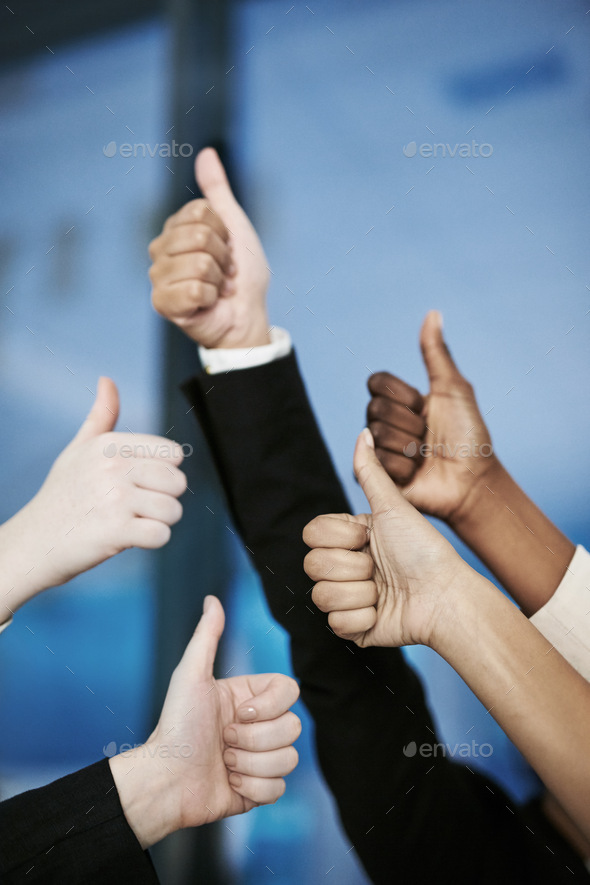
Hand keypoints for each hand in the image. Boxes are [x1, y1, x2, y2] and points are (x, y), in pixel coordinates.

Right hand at [0, 377, 186, 613]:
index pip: (172, 454)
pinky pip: (161, 535)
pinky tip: (132, 537)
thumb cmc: (63, 493)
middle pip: (178, 483)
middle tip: (138, 505)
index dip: (163, 472)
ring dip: (160, 522)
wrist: (36, 540)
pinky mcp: (115, 532)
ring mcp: (114, 500)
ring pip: (173, 510)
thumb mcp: (79, 448)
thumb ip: (102, 415)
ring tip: (135, 521)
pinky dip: (153, 540)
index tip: (139, 481)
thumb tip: (107, 380)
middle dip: (166, 498)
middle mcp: (113, 468)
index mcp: (110, 445)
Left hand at [110, 596, 300, 847]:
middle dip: (254, 739)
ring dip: (251, 764)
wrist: (165, 780)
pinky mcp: (259, 789)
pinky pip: (280, 788)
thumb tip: (213, 599)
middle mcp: (258, 726)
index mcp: (249, 698)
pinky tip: (229, 783)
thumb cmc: (175, 726)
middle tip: (223, 741)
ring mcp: (260, 758)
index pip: (290, 691)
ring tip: (224, 762)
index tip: (237, 714)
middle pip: (293, 727)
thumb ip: (207, 637)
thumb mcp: (190, 676)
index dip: (268, 706)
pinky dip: (252, 788)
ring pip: (289, 758)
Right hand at [149, 147, 269, 348]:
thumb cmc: (241, 275)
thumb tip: (206, 153)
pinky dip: (211, 299)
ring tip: (217, 289)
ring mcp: (158, 277)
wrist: (247, 315)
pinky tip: (208, 304)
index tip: (228, 250)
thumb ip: (217, 192)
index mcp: (175, 228)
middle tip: (224, 273)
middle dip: (224, 258)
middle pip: (200, 236)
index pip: (200, 212)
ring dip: (219, 280)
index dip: (224, 232)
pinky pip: (194, 289)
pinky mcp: (162, 303)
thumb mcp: (235, 226)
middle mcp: (160, 249)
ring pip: (199, 263)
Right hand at [303, 429, 472, 648]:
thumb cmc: (424, 549)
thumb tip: (364, 432)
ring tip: (384, 591)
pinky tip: (383, 610)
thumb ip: (370, 472)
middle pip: (313, 565)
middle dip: (354, 566)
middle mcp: (343, 568)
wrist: (445, 595)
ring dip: (361, 593)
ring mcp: (347, 599)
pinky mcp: (353, 628)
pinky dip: (363, 617)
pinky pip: (336, 623)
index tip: (368, 538)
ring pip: (322, 596)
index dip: (340, 538)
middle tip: (380, 567)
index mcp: (348, 540)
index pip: (311, 534)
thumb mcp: (394, 508)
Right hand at [367, 311, 495, 523]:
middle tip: (429, 437)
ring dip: (410, 448)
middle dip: (411, 424)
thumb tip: (433, 313)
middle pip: (376, 410)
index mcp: (399, 401)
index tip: (425, 405)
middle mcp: (385, 423)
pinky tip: (416, 473)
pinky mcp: (376, 476)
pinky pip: (378, 462)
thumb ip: (436, 353)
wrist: (473, 479)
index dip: (402, 395)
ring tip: (425, 457)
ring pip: (378, 436)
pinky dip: (404, 468)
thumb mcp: (454, 389)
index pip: (376, 383)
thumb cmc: (469, 436)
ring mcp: (379, 450)